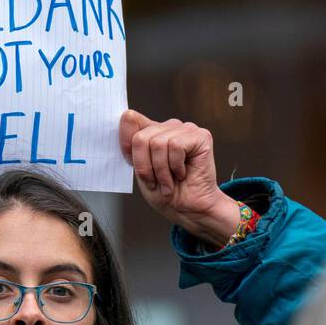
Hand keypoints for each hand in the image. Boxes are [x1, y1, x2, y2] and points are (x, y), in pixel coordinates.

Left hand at [120, 110, 241, 246]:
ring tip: (169, 180)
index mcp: (153, 132)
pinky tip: (182, 173)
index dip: (124, 141)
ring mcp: (186, 129)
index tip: (129, 161)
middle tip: (156, 181)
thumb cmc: (166, 193)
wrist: (187, 209)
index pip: (130, 120)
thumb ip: (134, 143)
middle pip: (141, 138)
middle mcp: (169, 127)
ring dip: (161, 170)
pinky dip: (175, 166)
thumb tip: (127, 115)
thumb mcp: (140, 169)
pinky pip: (176, 146)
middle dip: (145, 167)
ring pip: (158, 143)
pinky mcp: (200, 136)